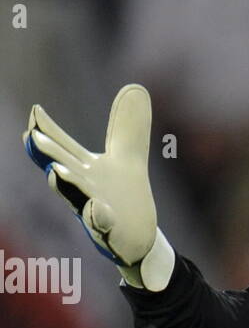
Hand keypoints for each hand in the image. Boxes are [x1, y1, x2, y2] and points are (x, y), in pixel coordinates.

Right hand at [24, 83, 173, 289]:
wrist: (138, 239)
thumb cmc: (124, 199)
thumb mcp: (129, 160)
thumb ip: (128, 129)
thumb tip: (137, 88)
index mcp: (85, 170)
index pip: (62, 147)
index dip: (48, 131)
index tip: (35, 112)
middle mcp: (84, 189)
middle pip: (63, 168)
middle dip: (48, 154)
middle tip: (31, 137)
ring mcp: (95, 210)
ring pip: (77, 197)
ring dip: (66, 184)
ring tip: (55, 172)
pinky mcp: (110, 231)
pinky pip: (101, 224)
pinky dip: (97, 216)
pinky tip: (98, 208)